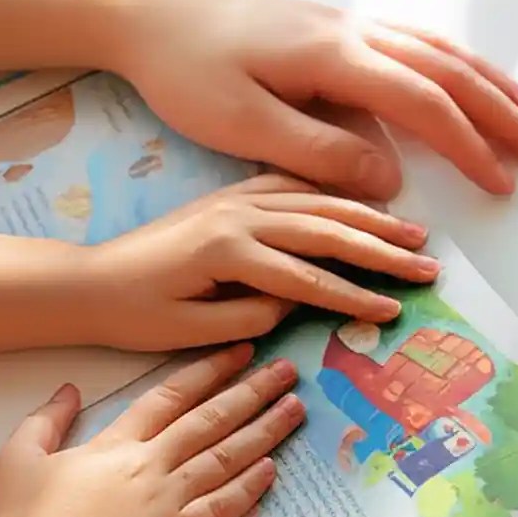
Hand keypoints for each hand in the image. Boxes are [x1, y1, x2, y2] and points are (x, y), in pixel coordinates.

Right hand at [0, 344, 303, 516]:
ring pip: (227, 456)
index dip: (211, 370)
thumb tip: (68, 388)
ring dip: (265, 430)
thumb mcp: (20, 458)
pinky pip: (224, 505)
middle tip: (287, 371)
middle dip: (253, 391)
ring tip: (294, 408)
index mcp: (115, 443)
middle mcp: (149, 465)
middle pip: (212, 419)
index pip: (173, 396)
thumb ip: (46, 419)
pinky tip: (274, 466)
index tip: (241, 352)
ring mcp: (167, 502)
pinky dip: (251, 484)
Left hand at [82, 172, 437, 351]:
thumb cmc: (136, 313)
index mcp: (228, 251)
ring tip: (412, 232)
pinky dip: (331, 192)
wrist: (90, 279)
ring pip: (317, 202)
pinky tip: (360, 201)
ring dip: (368, 216)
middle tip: (427, 264)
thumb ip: (252, 316)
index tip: (394, 311)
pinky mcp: (232, 195)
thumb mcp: (192, 331)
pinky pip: (293, 185)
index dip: (355, 296)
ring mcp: (236, 198)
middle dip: (382, 249)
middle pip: (326, 229)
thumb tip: (300, 299)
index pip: (308, 277)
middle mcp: (238, 215)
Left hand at [114, 0, 517, 199]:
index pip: (425, 105)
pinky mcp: (341, 31)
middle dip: (504, 116)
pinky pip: (420, 46)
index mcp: (337, 57)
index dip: (470, 147)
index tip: (503, 184)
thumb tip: (389, 180)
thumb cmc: (187, 69)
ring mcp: (353, 26)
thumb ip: (319, 153)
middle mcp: (357, 33)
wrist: (150, 12)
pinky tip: (472, 84)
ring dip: (493, 87)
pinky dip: (459, 68)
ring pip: (443, 53)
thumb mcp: (242, 123)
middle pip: (452, 73)